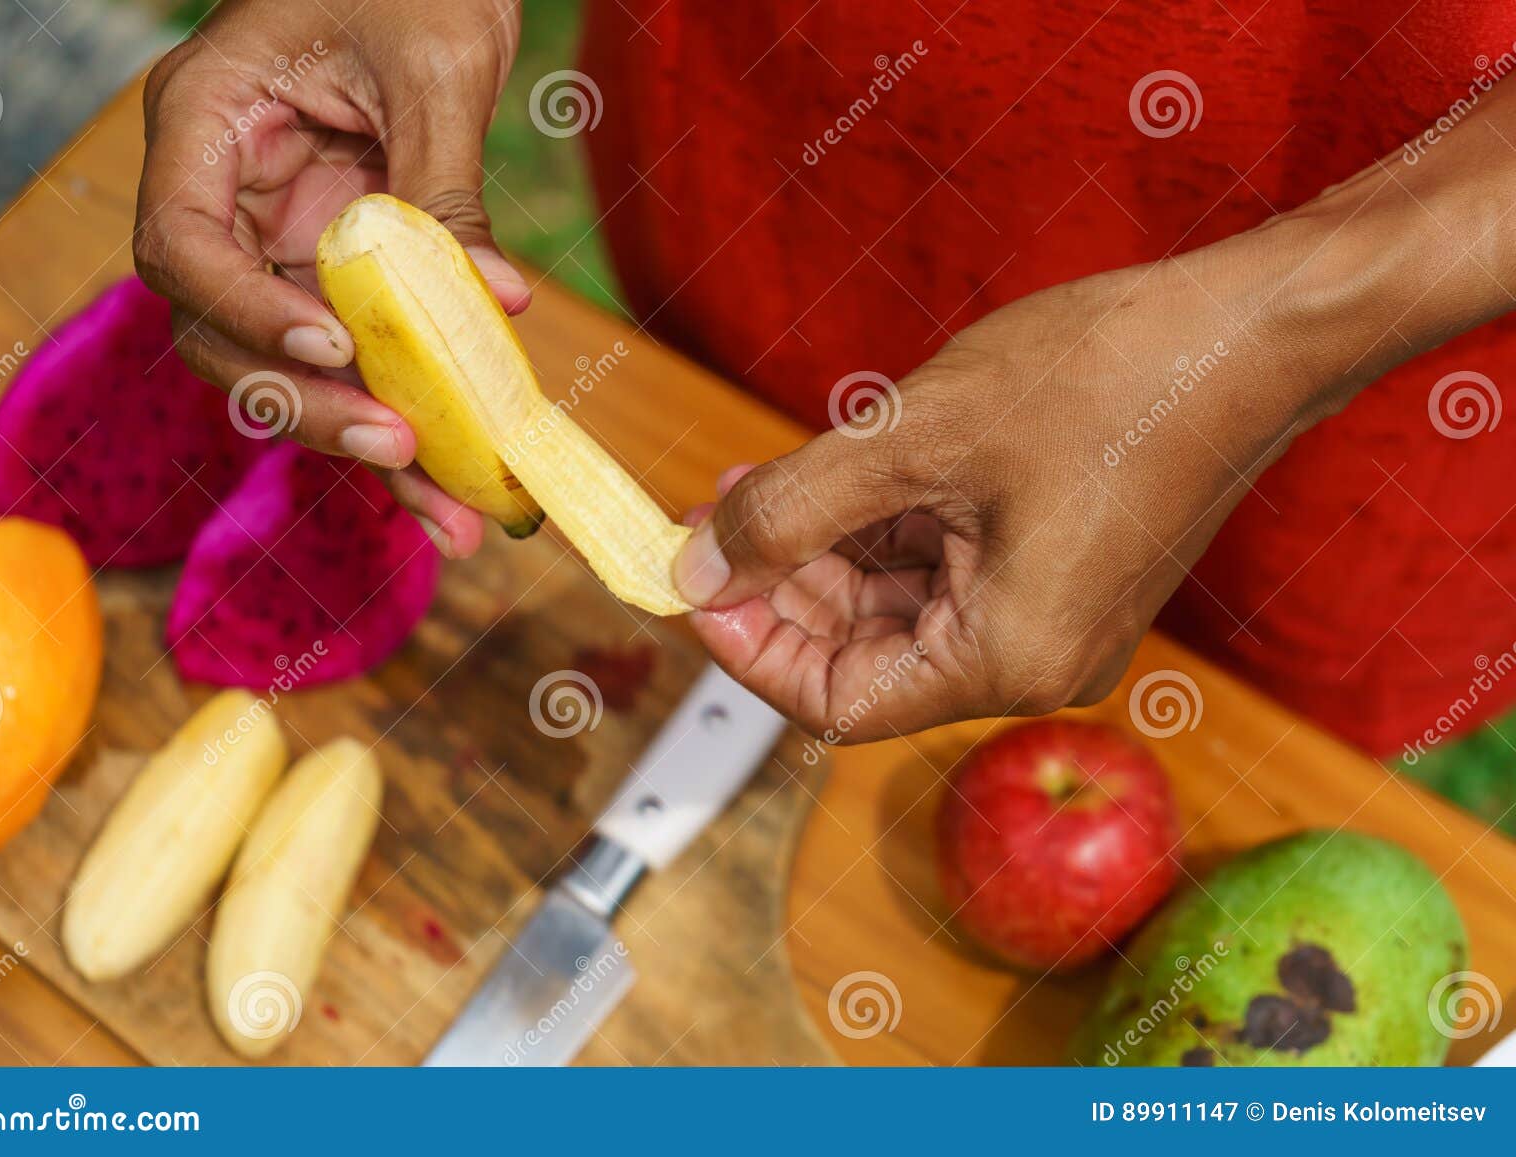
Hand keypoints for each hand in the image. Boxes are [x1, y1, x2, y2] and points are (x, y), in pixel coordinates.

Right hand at [133, 0, 525, 555]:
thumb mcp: (436, 67)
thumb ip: (444, 190)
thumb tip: (493, 305)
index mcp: (206, 120)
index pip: (183, 244)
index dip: (248, 310)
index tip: (334, 348)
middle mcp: (225, 195)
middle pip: (223, 333)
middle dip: (307, 403)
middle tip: (398, 447)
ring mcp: (277, 242)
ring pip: (288, 369)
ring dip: (363, 441)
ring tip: (448, 516)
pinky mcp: (335, 275)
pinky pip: (355, 358)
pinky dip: (402, 413)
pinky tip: (453, 485)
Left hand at [672, 132, 1515, 740]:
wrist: (1250, 330)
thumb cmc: (1105, 378)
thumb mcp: (916, 437)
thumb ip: (795, 510)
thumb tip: (694, 564)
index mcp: (1005, 660)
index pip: (834, 703)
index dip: (750, 646)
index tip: (690, 575)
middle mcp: (1030, 662)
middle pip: (861, 656)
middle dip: (779, 585)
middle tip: (715, 511)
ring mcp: (1048, 618)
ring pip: (898, 609)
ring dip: (825, 552)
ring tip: (764, 477)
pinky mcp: (1058, 571)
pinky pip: (946, 573)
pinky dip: (886, 531)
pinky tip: (842, 472)